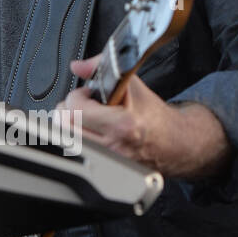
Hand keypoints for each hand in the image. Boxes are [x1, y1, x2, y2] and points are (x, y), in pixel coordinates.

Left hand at [58, 56, 232, 180]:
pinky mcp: (105, 169)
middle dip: (69, 110)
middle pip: (63, 126)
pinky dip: (78, 140)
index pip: (74, 107)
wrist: (174, 141)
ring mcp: (108, 161)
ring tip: (87, 118)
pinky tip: (92, 133)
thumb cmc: (154, 115)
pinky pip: (77, 152)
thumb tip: (79, 66)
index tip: (88, 94)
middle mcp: (114, 147)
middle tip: (83, 105)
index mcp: (122, 124)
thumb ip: (102, 68)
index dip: (78, 95)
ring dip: (71, 125)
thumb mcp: (132, 83)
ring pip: (66, 141)